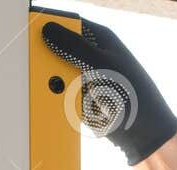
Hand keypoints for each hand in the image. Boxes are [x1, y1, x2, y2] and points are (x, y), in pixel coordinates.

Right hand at [43, 17, 176, 165]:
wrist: (145, 138)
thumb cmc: (134, 98)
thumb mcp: (102, 66)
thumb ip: (74, 47)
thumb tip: (48, 30)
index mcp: (100, 39)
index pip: (68, 24)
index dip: (49, 27)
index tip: (30, 34)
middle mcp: (92, 56)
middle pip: (58, 50)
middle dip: (49, 61)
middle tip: (45, 72)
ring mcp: (87, 78)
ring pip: (58, 75)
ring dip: (55, 85)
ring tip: (61, 94)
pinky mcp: (84, 99)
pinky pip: (63, 95)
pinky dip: (60, 100)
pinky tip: (63, 106)